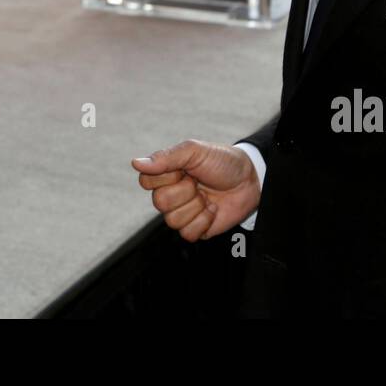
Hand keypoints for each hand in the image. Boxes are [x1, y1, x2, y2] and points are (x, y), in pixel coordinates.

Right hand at [132, 140, 260, 241]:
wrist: (250, 180)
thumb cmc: (222, 161)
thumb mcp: (194, 151)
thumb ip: (166, 157)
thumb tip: (135, 162)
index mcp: (166, 173)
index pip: (146, 182)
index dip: (166, 177)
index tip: (184, 169)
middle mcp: (171, 193)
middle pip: (160, 203)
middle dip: (186, 191)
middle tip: (198, 182)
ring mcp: (182, 212)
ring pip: (173, 220)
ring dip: (196, 206)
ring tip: (207, 195)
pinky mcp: (196, 228)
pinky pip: (188, 234)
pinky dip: (204, 221)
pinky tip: (212, 209)